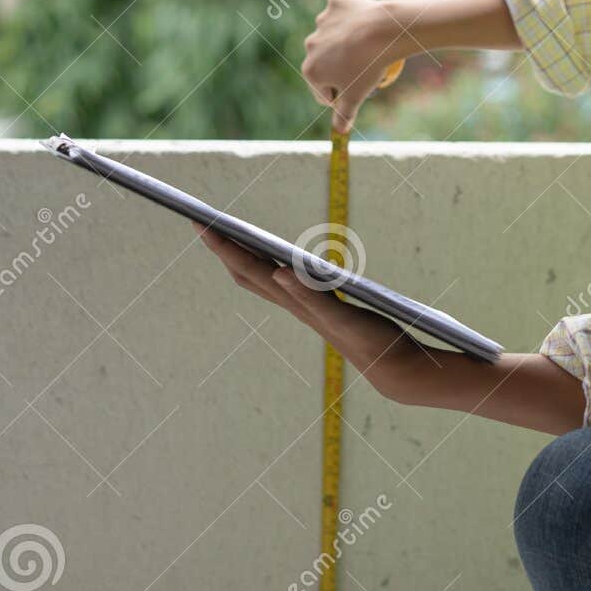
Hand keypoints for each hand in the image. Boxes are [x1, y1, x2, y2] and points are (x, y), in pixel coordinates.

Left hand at [198, 227, 420, 392]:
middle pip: (246, 273)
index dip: (223, 246)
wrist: (391, 367)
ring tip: (231, 236)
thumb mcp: (341, 317)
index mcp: (294, 301)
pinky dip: (270, 265)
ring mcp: (304, 306)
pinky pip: (283, 282)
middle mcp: (293, 303)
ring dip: (242, 257)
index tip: (200, 223)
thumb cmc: (370, 342)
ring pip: (262, 279)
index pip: (249, 268)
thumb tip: (277, 272)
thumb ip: (311, 296)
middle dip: (223, 249)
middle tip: (205, 223)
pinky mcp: (318, 307)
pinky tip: (278, 260)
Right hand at [301, 0, 406, 132]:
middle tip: (366, 67)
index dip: (340, 95)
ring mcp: (322, 21)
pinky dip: (351, 13)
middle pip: (326, 63)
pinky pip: (342, 8)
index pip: (322, 92)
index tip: (358, 91)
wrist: (385, 30)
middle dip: (341, 67)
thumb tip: (338, 131)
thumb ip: (344, 115)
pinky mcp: (336, 1)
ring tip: (368, 44)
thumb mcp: (357, 96)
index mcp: (311, 71)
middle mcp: (310, 45)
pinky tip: (365, 20)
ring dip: (345, 40)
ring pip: (334, 35)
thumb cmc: (370, 66)